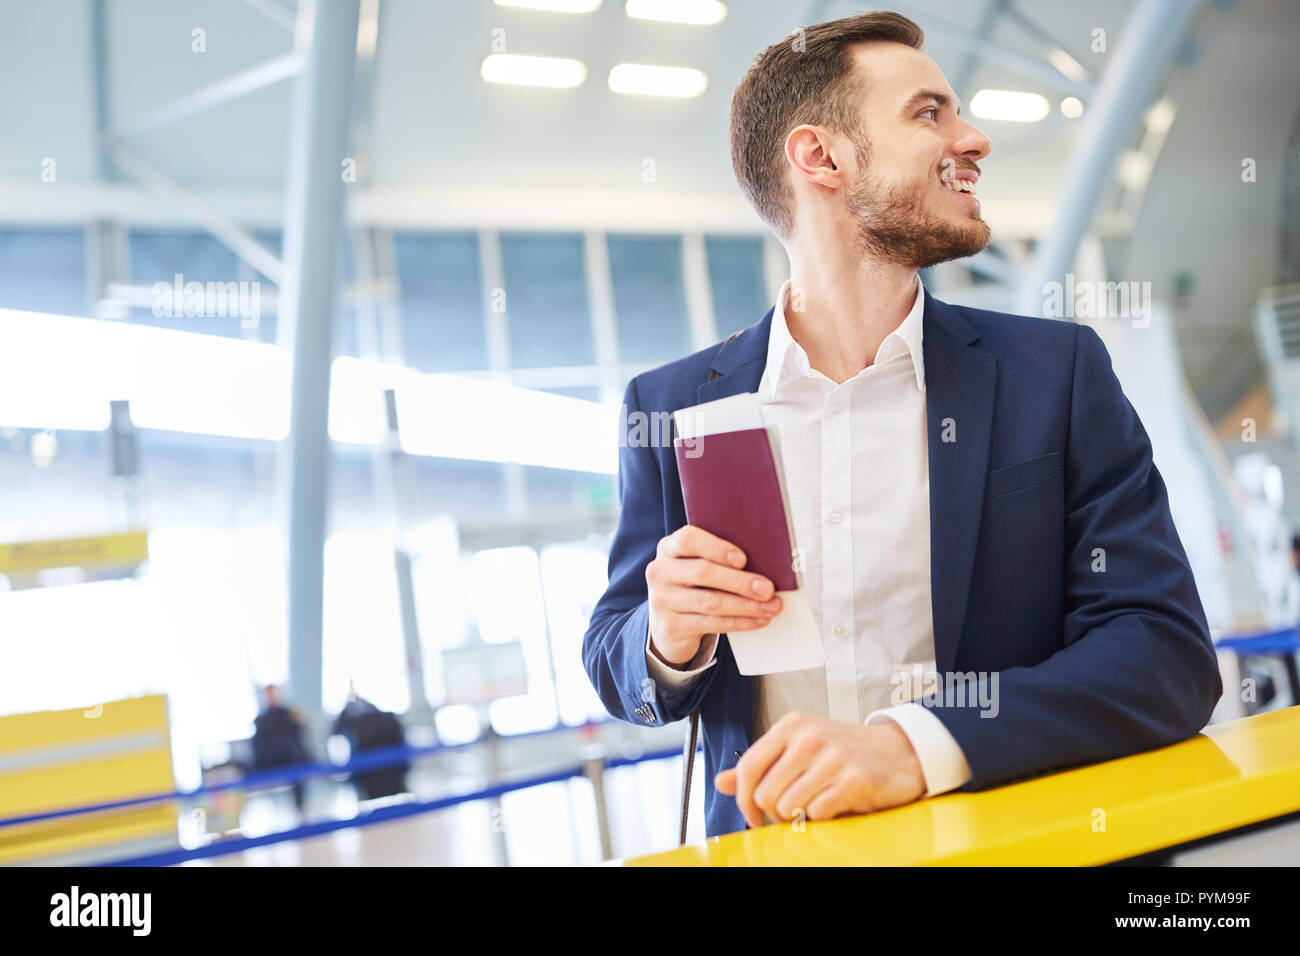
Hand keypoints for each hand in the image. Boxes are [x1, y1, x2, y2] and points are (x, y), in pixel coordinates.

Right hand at [646, 525, 782, 665]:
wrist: (668, 623)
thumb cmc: (692, 586)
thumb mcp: (695, 565)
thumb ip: (717, 558)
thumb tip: (765, 562)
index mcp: (668, 548)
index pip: (687, 539)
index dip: (716, 548)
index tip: (743, 559)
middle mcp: (659, 572)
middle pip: (703, 573)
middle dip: (741, 582)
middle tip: (768, 589)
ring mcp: (661, 600)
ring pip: (710, 602)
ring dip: (746, 606)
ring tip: (770, 607)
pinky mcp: (670, 627)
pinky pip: (711, 624)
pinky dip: (739, 622)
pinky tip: (757, 620)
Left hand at [714, 712, 925, 828]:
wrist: (900, 751)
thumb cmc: (845, 752)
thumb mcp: (799, 748)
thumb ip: (761, 765)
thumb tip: (721, 782)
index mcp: (791, 726)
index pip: (748, 767)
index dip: (744, 799)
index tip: (752, 816)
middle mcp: (809, 737)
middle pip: (766, 794)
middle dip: (774, 814)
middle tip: (792, 814)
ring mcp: (832, 757)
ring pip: (789, 807)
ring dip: (800, 817)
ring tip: (816, 806)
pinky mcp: (854, 778)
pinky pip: (818, 814)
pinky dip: (824, 818)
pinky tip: (836, 805)